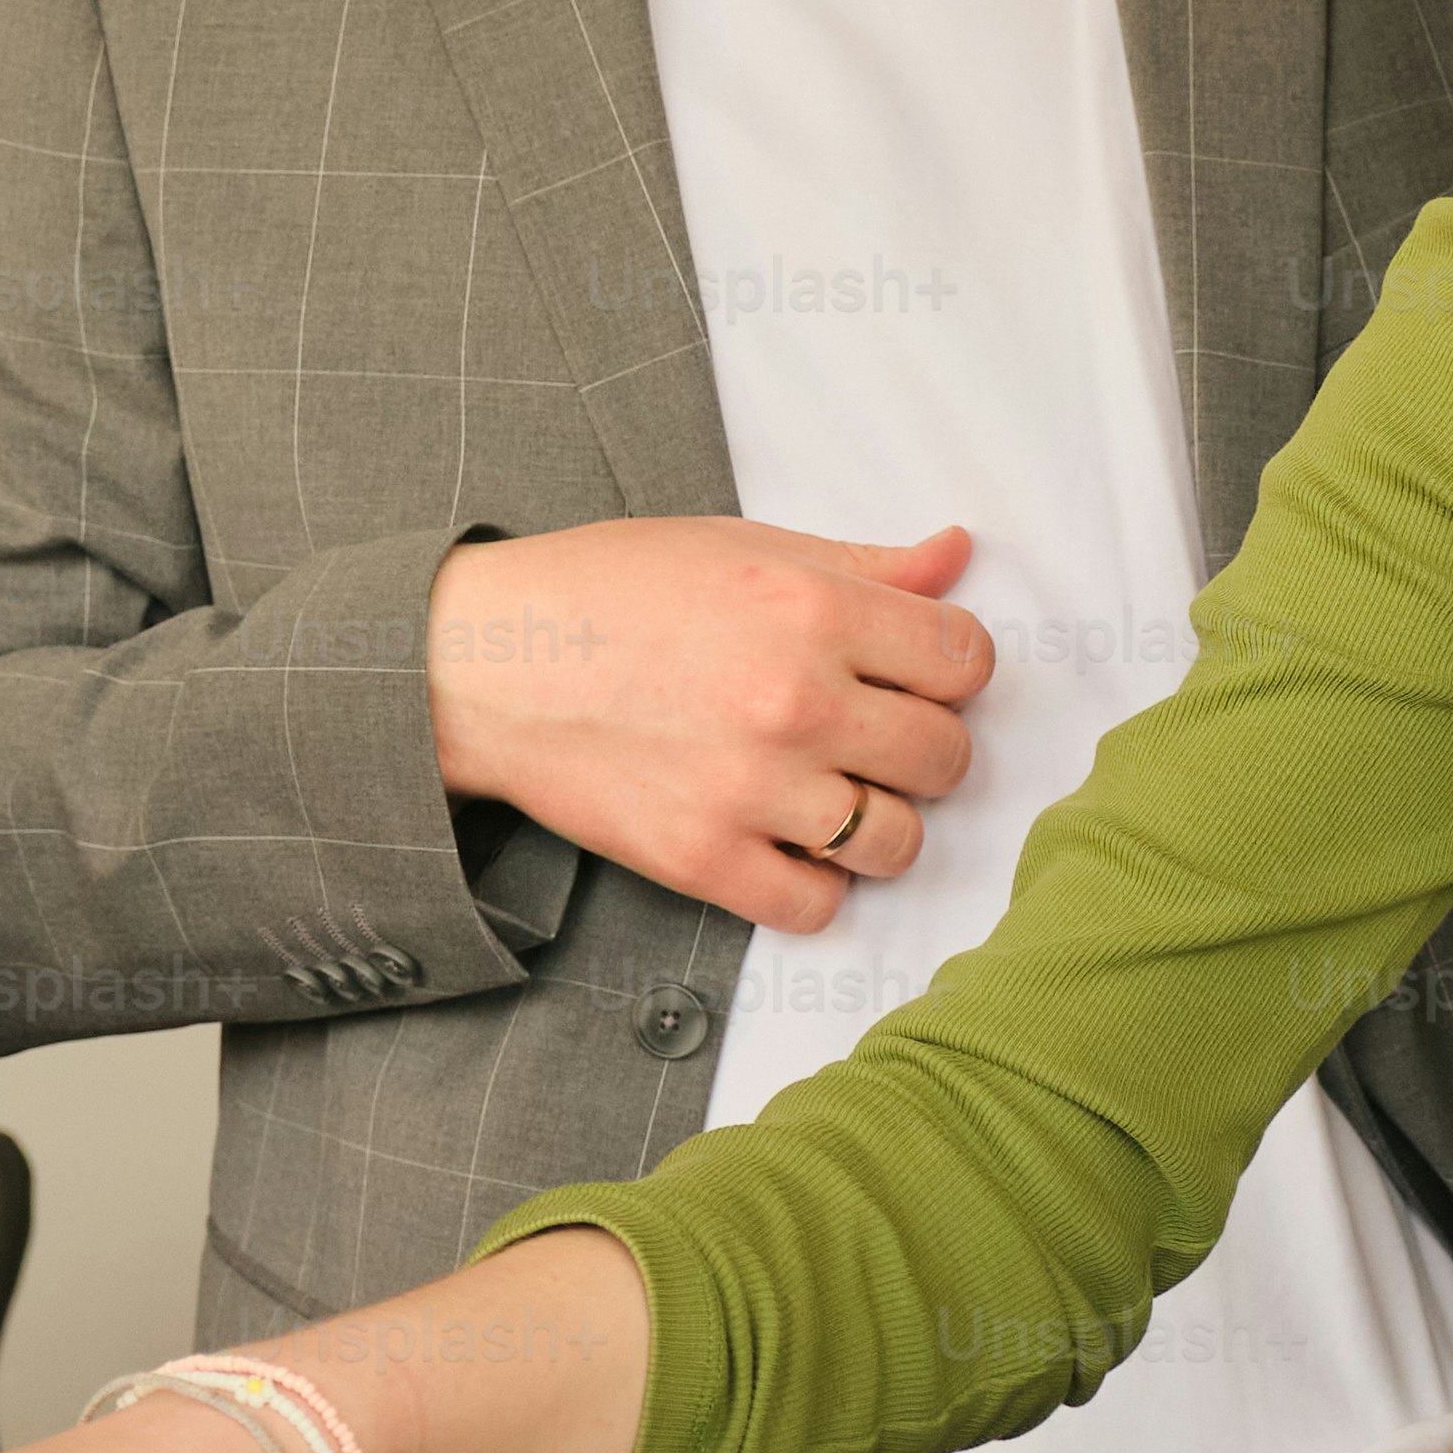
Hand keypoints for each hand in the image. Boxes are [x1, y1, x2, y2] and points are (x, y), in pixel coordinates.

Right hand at [429, 517, 992, 936]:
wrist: (485, 664)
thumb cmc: (608, 593)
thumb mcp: (741, 546)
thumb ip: (862, 563)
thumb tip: (956, 554)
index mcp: (812, 608)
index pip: (966, 659)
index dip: (950, 667)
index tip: (914, 674)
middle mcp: (794, 700)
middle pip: (945, 756)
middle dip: (921, 746)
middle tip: (870, 736)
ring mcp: (751, 789)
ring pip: (898, 842)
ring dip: (878, 824)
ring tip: (830, 795)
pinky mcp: (704, 860)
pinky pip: (818, 906)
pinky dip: (814, 885)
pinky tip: (784, 843)